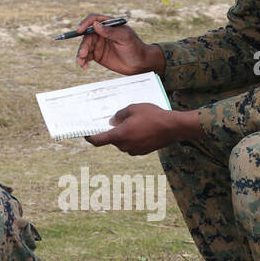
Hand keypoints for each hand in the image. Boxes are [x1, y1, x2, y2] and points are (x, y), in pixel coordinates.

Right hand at [74, 13, 165, 74]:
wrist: (139, 64)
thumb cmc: (135, 48)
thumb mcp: (125, 38)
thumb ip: (110, 32)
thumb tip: (95, 25)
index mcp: (109, 25)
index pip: (93, 20)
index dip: (85, 24)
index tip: (79, 30)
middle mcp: (102, 33)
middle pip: (87, 35)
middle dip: (83, 44)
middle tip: (83, 54)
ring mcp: (99, 44)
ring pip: (85, 46)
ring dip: (81, 53)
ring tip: (80, 62)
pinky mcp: (97, 55)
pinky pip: (86, 56)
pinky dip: (83, 60)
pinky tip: (84, 66)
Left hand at [85, 104, 199, 155]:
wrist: (173, 127)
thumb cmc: (153, 116)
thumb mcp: (133, 108)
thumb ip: (119, 115)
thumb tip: (112, 121)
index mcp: (119, 136)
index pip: (98, 140)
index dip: (90, 137)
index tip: (86, 134)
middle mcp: (124, 146)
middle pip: (112, 140)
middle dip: (113, 131)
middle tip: (119, 120)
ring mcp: (134, 151)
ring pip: (123, 142)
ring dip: (124, 134)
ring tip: (135, 122)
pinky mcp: (142, 152)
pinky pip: (132, 145)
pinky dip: (133, 138)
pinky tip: (142, 128)